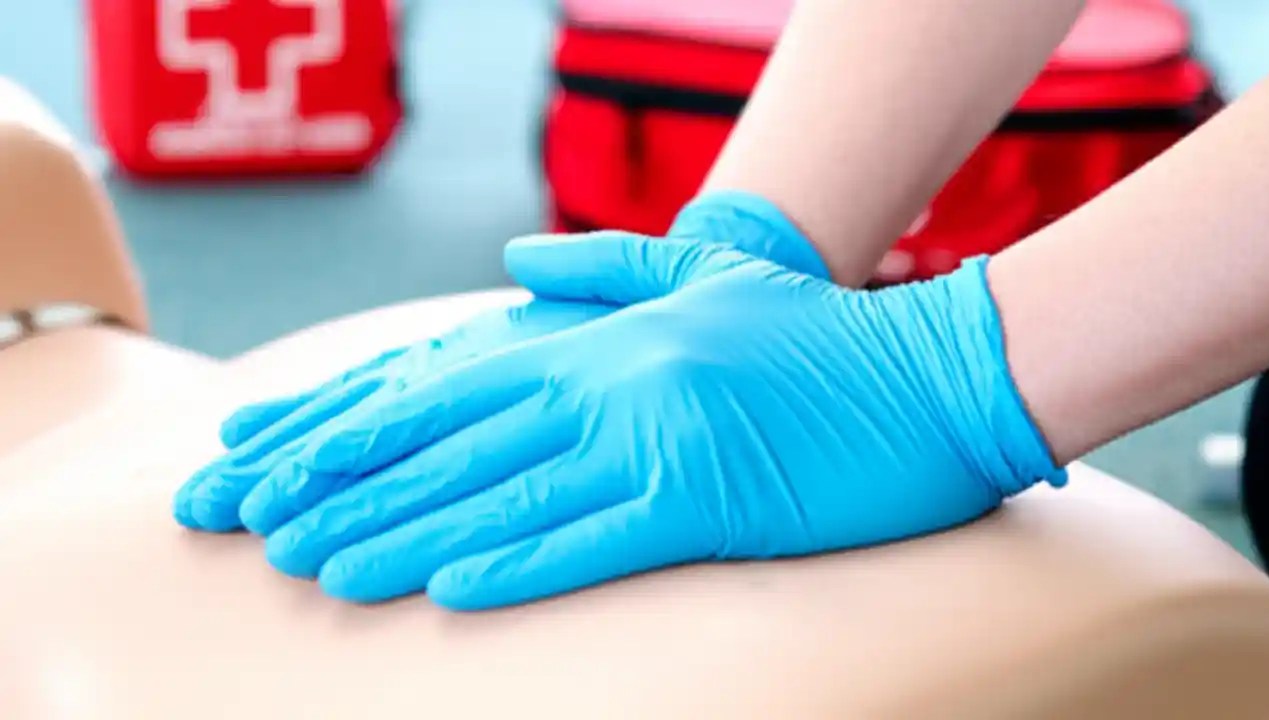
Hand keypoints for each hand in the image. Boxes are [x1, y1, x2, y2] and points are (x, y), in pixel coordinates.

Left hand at [172, 190, 828, 533]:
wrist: (927, 373)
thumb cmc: (816, 335)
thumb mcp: (703, 278)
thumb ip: (599, 273)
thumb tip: (510, 273)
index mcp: (604, 342)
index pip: (456, 386)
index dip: (366, 427)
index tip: (293, 465)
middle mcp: (614, 385)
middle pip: (460, 447)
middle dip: (359, 494)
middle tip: (275, 535)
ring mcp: (658, 443)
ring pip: (509, 497)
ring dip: (411, 540)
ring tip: (327, 575)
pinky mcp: (709, 502)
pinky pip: (597, 541)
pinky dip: (521, 567)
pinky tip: (453, 592)